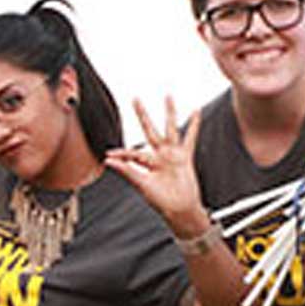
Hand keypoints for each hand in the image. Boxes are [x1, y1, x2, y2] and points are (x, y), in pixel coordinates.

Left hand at [103, 97, 208, 236]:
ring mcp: (172, 154)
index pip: (132, 153)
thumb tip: (108, 160)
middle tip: (135, 98)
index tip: (108, 154)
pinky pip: (190, 137)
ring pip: (170, 128)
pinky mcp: (185, 156)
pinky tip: (196, 111)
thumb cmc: (160, 200)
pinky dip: (194, 125)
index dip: (121, 154)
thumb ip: (127, 171)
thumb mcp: (141, 185)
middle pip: (149, 129)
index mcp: (146, 163)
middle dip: (142, 115)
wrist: (180, 209)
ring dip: (169, 112)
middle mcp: (158, 155)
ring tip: (168, 96)